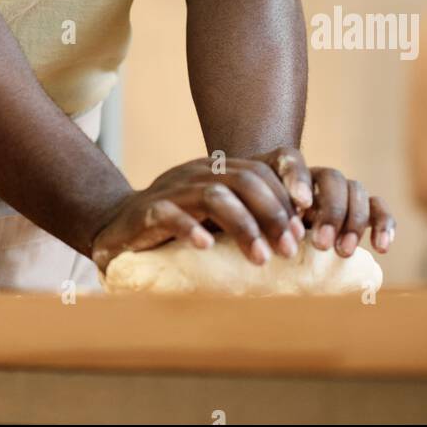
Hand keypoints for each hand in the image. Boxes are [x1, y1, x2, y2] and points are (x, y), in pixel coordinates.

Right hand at [91, 147, 394, 274]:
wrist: (118, 227)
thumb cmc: (180, 226)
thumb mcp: (219, 218)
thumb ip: (251, 220)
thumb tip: (302, 240)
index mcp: (220, 171)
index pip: (264, 168)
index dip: (290, 193)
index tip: (308, 224)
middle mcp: (199, 173)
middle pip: (247, 179)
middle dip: (274, 213)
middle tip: (289, 250)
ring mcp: (174, 190)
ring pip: (215, 193)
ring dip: (243, 225)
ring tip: (261, 259)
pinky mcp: (148, 211)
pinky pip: (171, 213)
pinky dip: (190, 228)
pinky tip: (205, 246)